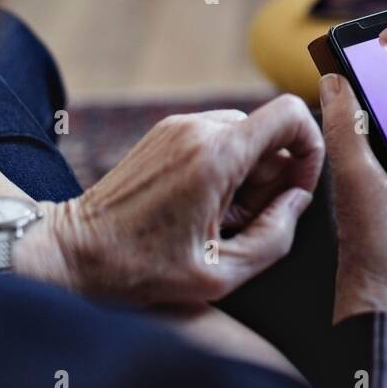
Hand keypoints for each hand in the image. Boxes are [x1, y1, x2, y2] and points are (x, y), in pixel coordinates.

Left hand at [30, 96, 322, 305]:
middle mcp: (198, 129)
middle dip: (272, 176)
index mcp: (216, 156)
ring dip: (247, 173)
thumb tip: (297, 201)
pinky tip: (199, 206)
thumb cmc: (142, 269)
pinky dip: (222, 167)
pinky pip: (215, 138)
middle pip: (268, 131)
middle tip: (244, 220)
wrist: (76, 252)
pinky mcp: (164, 131)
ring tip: (219, 218)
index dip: (310, 149)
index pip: (290, 115)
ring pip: (243, 135)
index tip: (297, 188)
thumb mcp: (221, 272)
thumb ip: (275, 235)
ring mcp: (178, 126)